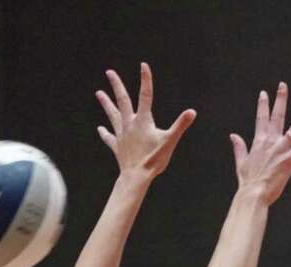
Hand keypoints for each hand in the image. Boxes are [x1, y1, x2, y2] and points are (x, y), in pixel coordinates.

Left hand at [96, 63, 195, 182]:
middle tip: (109, 72)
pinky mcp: (117, 146)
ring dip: (106, 103)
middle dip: (116, 85)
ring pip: (112, 115)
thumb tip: (192, 112)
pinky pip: (109, 137)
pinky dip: (105, 133)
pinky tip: (100, 129)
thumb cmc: (154, 159)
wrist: (136, 176)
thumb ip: (180, 125)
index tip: (143, 65)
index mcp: (143, 121)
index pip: (145, 96)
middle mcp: (130, 124)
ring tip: (98, 93)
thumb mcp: (170, 141)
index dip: (145, 80)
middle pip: (122, 101)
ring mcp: (122, 135)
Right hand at [232, 83, 290, 204]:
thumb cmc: (248, 181)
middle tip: (283, 85)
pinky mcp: (290, 160)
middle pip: (277, 116)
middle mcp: (270, 141)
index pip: (261, 118)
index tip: (265, 93)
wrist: (254, 194)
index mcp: (259, 141)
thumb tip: (233, 135)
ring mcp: (281, 149)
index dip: (263, 105)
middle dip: (281, 99)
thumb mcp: (241, 161)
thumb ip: (239, 147)